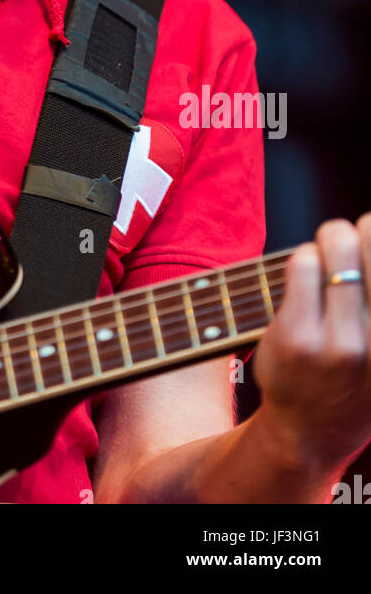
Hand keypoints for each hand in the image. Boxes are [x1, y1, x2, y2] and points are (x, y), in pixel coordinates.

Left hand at [253, 214, 370, 474]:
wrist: (310, 434)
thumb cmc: (356, 379)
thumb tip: (368, 229)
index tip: (368, 238)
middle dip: (355, 231)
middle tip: (346, 244)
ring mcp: (342, 339)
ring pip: (336, 241)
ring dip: (327, 243)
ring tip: (325, 261)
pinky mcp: (299, 335)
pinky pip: (304, 261)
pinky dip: (304, 259)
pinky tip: (305, 277)